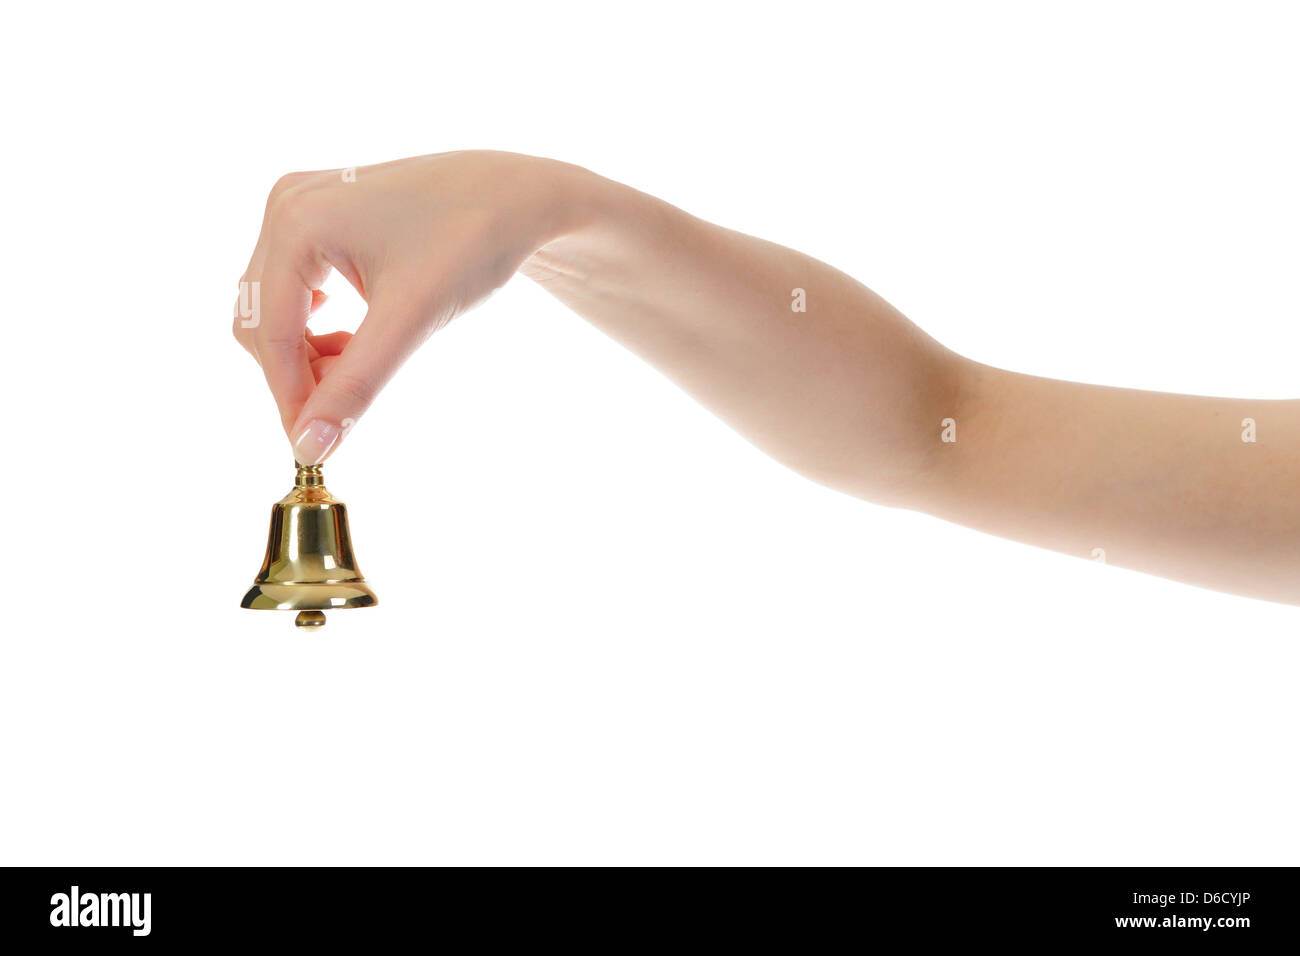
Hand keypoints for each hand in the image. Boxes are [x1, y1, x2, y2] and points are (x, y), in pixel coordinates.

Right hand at [232, 151, 584, 462]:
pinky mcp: (320, 215)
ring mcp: (300, 204)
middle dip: (298, 372)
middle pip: (261, 320)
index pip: (269, 332)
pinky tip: (356, 338)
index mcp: (297, 221)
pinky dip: (317, 324)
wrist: (518, 196)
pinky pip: (295, 286)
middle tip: (345, 409)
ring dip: (307, 352)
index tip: (313, 447)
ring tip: (359, 367)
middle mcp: (286, 204)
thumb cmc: (472, 241)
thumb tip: (311, 447)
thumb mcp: (412, 320)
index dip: (289, 396)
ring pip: (276, 306)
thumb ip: (356, 385)